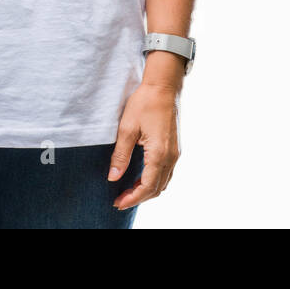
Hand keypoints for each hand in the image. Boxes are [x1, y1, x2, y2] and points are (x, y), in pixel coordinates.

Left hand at [107, 82, 179, 209]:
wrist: (164, 86)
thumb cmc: (145, 103)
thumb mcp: (127, 128)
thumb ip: (121, 155)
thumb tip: (113, 177)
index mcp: (159, 153)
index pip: (147, 187)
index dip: (132, 198)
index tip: (118, 203)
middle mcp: (171, 156)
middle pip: (157, 188)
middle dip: (139, 197)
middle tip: (120, 199)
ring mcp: (175, 152)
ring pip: (164, 182)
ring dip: (147, 190)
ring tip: (129, 190)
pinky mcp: (175, 147)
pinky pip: (167, 172)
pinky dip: (154, 180)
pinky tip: (141, 177)